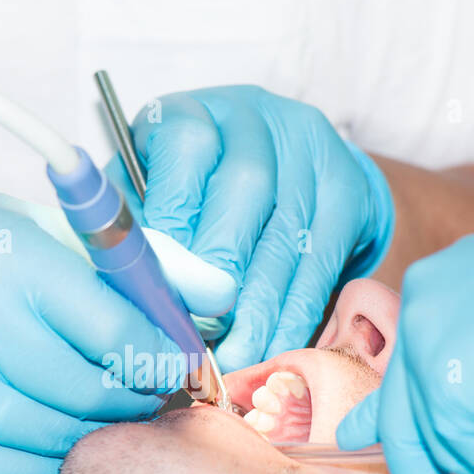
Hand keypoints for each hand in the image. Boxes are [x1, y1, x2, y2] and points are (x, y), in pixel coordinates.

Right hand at [0, 190, 181, 473]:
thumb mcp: (30, 226)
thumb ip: (124, 262)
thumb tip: (220, 295)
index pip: (114, 327)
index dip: (161, 355)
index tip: (181, 364)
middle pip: (91, 390)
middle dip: (136, 399)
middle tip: (153, 395)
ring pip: (58, 437)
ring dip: (98, 433)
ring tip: (109, 414)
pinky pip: (15, 473)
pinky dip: (53, 463)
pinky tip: (63, 440)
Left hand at [126, 85, 394, 371]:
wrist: (285, 164)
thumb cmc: (191, 192)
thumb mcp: (147, 191)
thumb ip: (134, 227)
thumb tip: (126, 287)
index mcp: (192, 113)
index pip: (187, 145)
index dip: (175, 211)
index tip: (162, 274)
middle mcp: (254, 122)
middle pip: (247, 189)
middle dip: (222, 267)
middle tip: (200, 327)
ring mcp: (309, 154)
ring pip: (288, 235)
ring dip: (259, 308)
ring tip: (233, 360)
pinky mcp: (347, 194)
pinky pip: (321, 264)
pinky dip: (293, 315)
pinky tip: (273, 349)